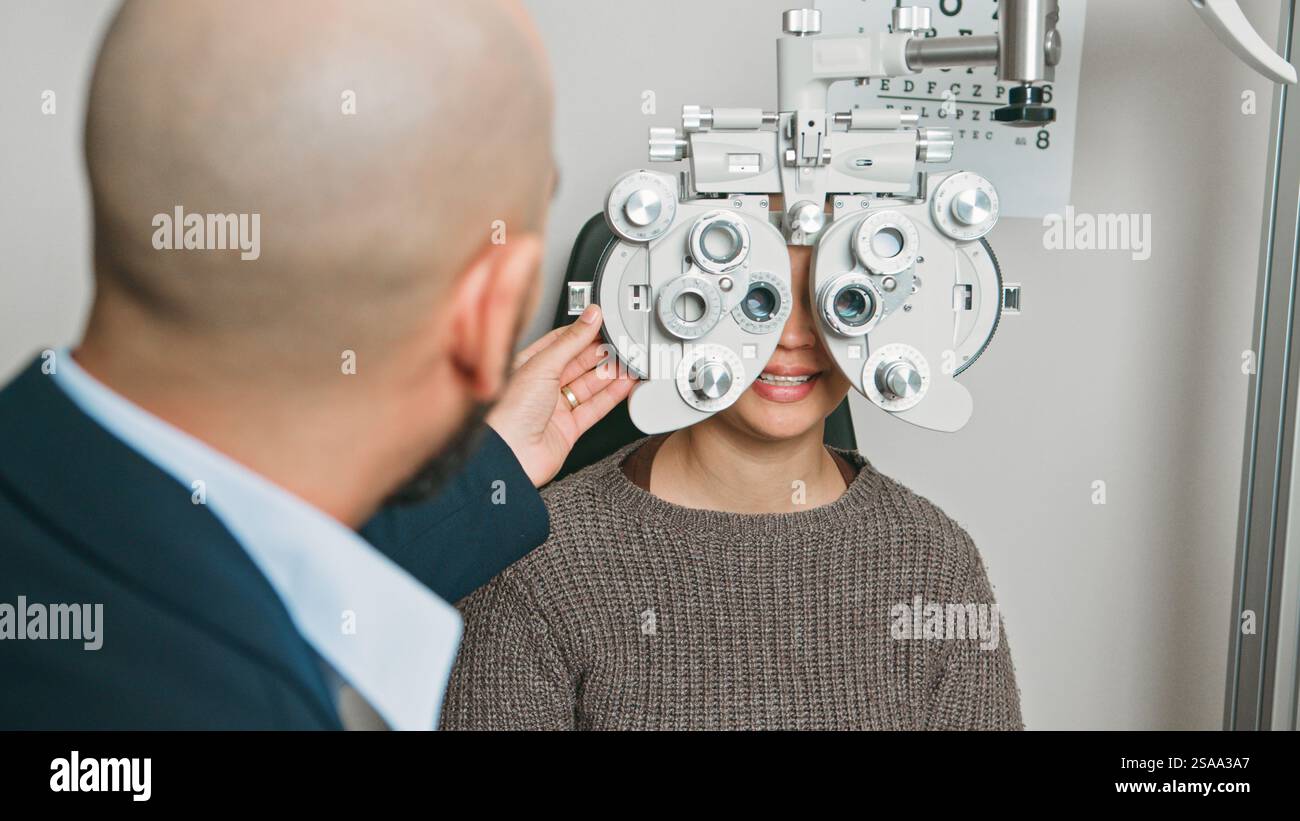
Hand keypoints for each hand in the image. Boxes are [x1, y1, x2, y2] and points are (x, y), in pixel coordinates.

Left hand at [488, 304, 636, 486]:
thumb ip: (571, 340)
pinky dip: (611, 396)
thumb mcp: (543, 364)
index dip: (584, 332)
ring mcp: (554, 408)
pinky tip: (624, 384)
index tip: (605, 323)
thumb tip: (590, 316)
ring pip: (589, 386)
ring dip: (610, 373)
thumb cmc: (508, 411)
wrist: (508, 456)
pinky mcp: (567, 429)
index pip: (561, 342)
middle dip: (601, 353)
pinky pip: (594, 408)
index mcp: (527, 365)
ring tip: (630, 361)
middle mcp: (540, 386)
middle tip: (623, 342)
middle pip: (578, 363)